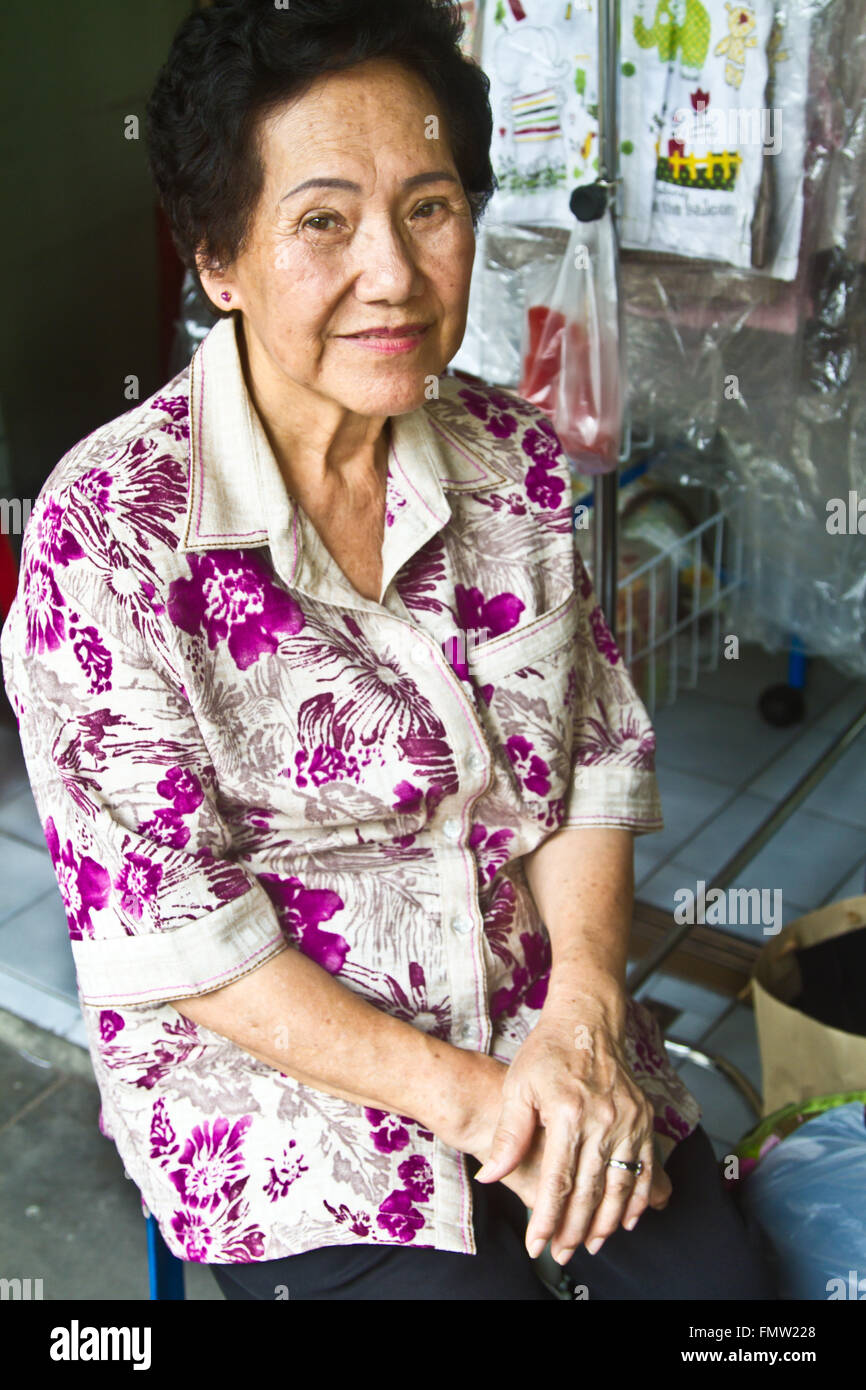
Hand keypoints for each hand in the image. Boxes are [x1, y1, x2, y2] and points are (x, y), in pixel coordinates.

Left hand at [466, 1004, 670, 1264]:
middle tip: (562, 1254)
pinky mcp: (644, 1119)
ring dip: (605, 1223)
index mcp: (567, 1112)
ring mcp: (628, 1120)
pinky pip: (644, 1169)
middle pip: (589, 1191)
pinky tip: (625, 1220)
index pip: (557, 1181)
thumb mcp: (518, 1089)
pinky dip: (636, 1199)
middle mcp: (603, 1119)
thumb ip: (508, 1136)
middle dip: (574, 1230)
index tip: (536, 1245)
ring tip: (590, 1245)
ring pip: (620, 1187)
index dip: (547, 1219)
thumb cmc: (547, 1053)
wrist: (587, 1022)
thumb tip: (489, 1176)